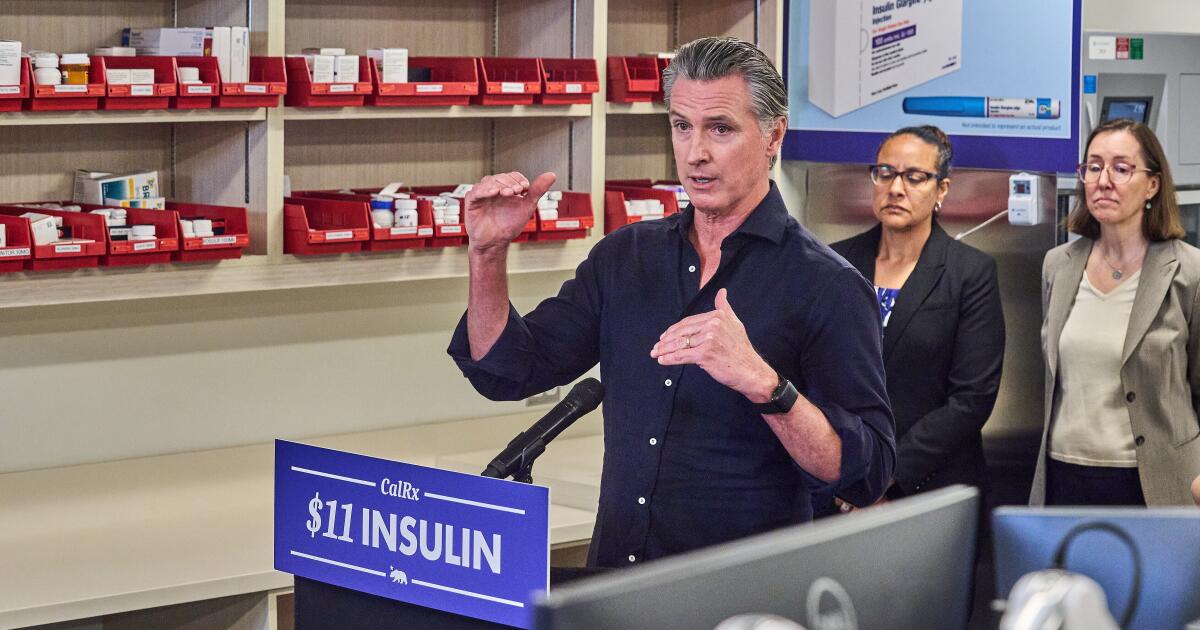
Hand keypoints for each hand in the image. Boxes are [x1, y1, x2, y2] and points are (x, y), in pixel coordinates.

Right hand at [465, 171, 555, 253]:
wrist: (496, 242)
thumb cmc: (508, 225)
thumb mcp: (527, 206)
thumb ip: (538, 190)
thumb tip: (551, 175)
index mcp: (506, 188)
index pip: (512, 176)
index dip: (518, 179)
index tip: (524, 188)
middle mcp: (494, 188)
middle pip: (501, 177)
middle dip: (510, 183)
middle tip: (516, 191)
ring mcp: (482, 193)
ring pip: (489, 181)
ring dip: (500, 185)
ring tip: (508, 193)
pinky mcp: (472, 200)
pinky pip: (477, 191)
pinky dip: (485, 190)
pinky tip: (494, 192)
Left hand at [649, 288, 776, 402]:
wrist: (751, 371)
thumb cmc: (741, 350)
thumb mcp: (735, 323)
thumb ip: (725, 308)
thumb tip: (722, 292)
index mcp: (718, 316)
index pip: (689, 322)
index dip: (675, 329)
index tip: (665, 336)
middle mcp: (713, 325)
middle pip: (682, 332)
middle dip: (666, 340)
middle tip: (656, 346)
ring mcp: (709, 339)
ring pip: (680, 343)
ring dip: (664, 349)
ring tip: (656, 353)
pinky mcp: (705, 354)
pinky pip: (682, 356)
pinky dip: (669, 358)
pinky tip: (662, 360)